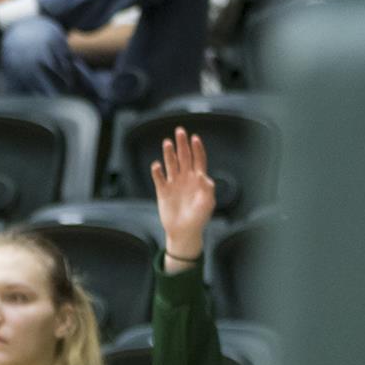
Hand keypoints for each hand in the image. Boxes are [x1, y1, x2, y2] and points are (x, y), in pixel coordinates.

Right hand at [150, 126, 216, 271]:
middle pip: (184, 158)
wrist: (183, 233)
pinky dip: (157, 172)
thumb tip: (203, 176)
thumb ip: (207, 189)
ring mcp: (174, 184)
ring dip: (169, 154)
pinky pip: (159, 178)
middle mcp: (185, 179)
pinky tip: (157, 165)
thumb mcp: (207, 204)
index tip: (195, 138)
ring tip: (167, 142)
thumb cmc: (198, 219)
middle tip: (179, 131)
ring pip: (171, 164)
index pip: (198, 161)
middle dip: (182, 145)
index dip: (197, 149)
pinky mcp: (163, 191)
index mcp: (198, 181)